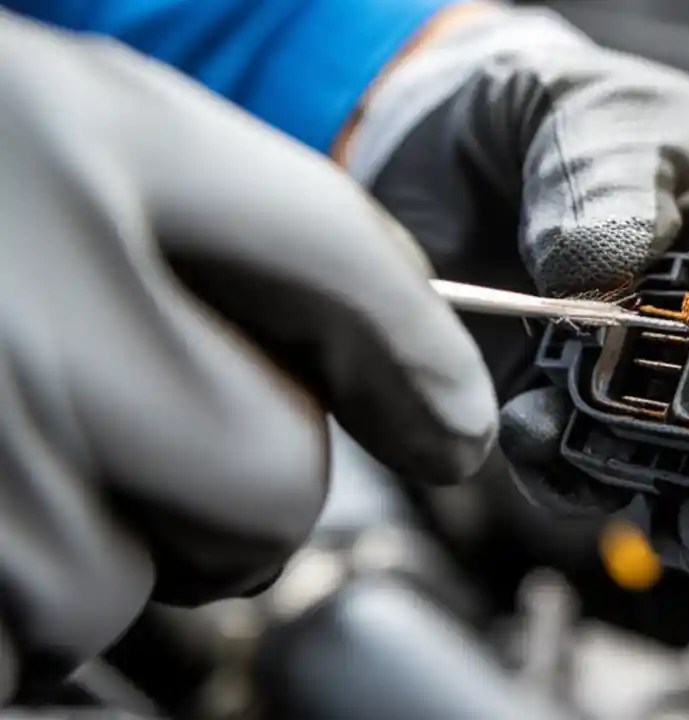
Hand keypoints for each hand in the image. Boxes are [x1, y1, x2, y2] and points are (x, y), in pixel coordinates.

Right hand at [0, 13, 495, 699]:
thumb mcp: (83, 133)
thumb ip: (260, 236)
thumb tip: (420, 378)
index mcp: (77, 151)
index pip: (339, 271)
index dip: (421, 367)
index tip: (453, 429)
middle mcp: (16, 314)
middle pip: (268, 485)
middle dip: (246, 482)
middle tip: (158, 429)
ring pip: (124, 588)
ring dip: (101, 542)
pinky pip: (18, 649)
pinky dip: (6, 600)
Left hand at [348, 6, 688, 591]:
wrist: (459, 148)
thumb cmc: (572, 114)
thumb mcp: (599, 110)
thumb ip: (609, 178)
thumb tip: (601, 273)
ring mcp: (670, 388)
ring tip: (664, 530)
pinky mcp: (586, 420)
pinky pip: (593, 475)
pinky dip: (568, 478)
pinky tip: (533, 438)